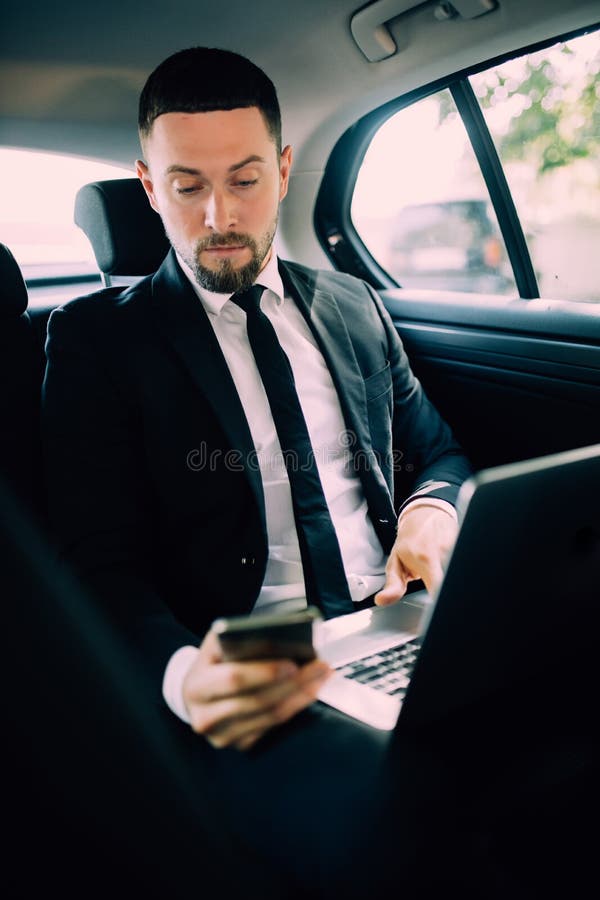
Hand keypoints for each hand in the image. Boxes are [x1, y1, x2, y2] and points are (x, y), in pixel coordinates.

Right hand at [182, 629, 331, 750]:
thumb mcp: (216, 646)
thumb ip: (238, 639)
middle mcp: (204, 717)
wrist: (197, 694)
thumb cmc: (214, 663)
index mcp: (196, 686)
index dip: (264, 672)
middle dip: (294, 683)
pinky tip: (309, 691)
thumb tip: (280, 638)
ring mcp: (222, 736)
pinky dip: (295, 707)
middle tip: (320, 666)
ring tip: (322, 676)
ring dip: (302, 695)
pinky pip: (273, 726)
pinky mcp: (239, 746)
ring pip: (271, 716)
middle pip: (258, 700)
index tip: (293, 663)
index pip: (234, 678)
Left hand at [374, 506, 457, 605]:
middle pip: (452, 583)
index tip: (435, 612)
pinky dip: (458, 571)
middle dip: (446, 594)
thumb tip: (381, 601)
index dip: (439, 604)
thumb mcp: (395, 561)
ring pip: (458, 574)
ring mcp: (459, 547)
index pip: (438, 587)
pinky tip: (451, 569)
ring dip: (451, 581)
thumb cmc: (410, 540)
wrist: (426, 513)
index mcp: (426, 559)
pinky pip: (463, 566)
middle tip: (438, 595)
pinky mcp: (467, 544)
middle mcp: (445, 552)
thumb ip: (392, 585)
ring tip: (442, 578)